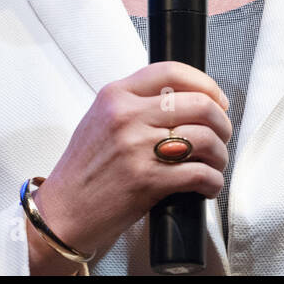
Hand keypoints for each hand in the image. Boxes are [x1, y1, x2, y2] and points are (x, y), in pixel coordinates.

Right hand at [27, 61, 231, 273]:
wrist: (62, 212)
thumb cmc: (83, 170)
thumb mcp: (101, 120)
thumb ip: (135, 104)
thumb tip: (183, 100)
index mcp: (115, 95)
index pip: (172, 72)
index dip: (205, 84)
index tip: (217, 98)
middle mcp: (126, 116)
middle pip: (198, 104)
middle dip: (221, 122)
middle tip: (221, 134)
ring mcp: (136, 148)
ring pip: (205, 139)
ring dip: (220, 155)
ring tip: (214, 164)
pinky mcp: (147, 180)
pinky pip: (200, 174)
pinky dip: (213, 181)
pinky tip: (207, 185)